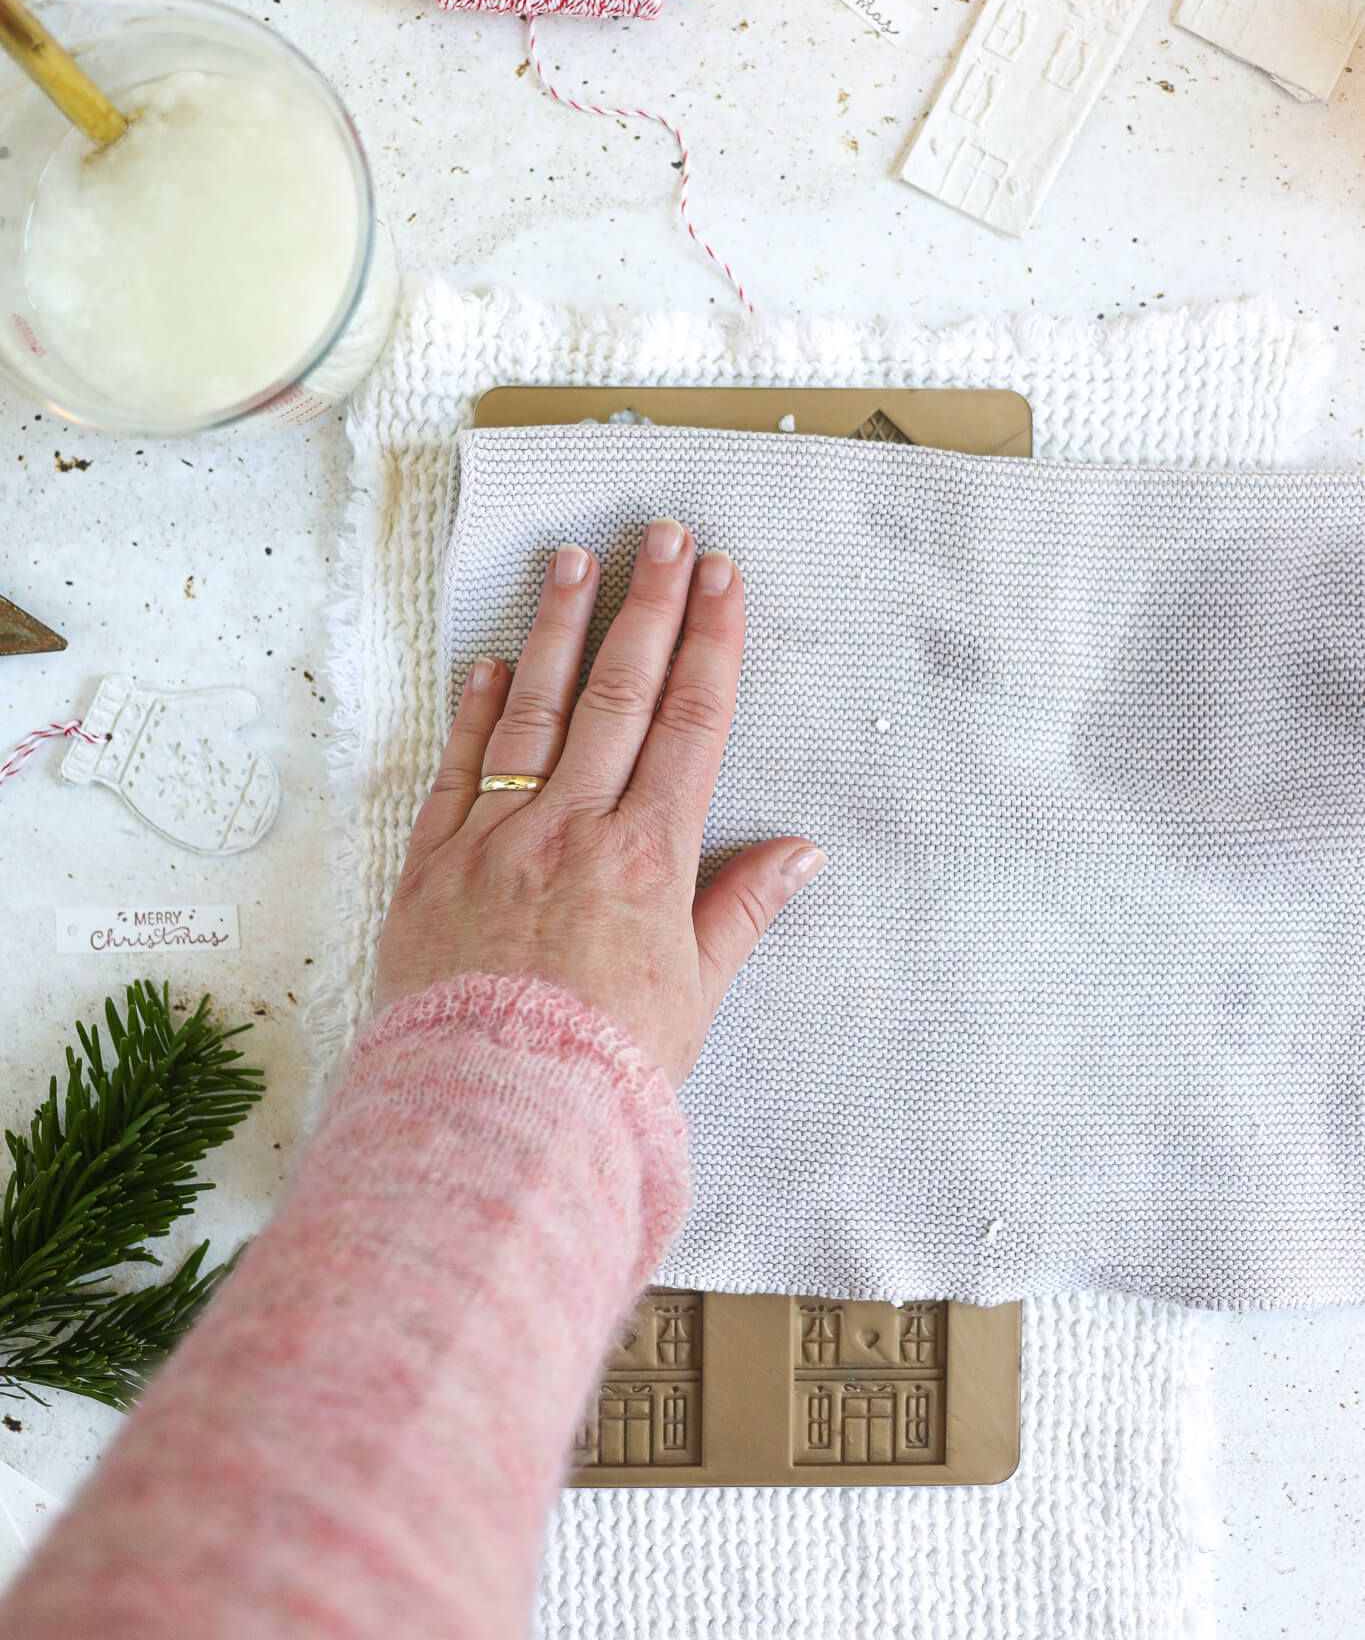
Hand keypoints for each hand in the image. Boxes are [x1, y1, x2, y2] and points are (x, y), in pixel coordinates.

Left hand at [376, 520, 824, 1085]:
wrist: (494, 1112)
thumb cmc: (606, 1064)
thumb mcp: (697, 994)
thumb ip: (742, 911)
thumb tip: (802, 853)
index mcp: (649, 856)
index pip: (691, 722)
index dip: (712, 641)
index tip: (723, 578)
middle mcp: (574, 828)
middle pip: (619, 693)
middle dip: (647, 605)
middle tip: (662, 534)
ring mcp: (497, 838)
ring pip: (533, 710)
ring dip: (557, 629)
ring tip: (574, 561)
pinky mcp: (432, 863)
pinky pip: (458, 768)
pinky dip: (475, 710)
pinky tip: (488, 662)